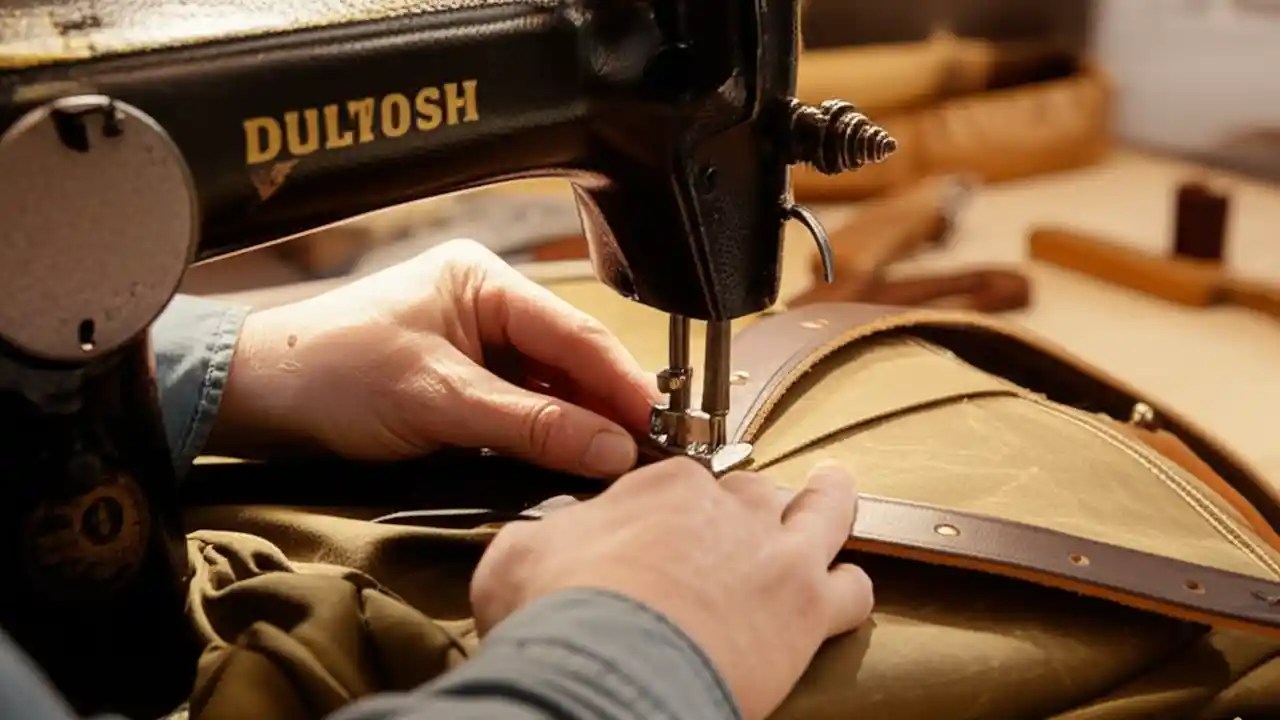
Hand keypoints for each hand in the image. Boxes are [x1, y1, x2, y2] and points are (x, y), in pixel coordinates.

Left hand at [210, 239, 657, 476]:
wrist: (258, 395)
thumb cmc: (333, 372)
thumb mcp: (440, 400)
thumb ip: (531, 426)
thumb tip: (612, 449)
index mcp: (485, 281)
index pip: (575, 332)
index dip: (623, 383)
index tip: (661, 426)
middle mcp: (488, 306)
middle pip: (570, 361)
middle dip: (608, 407)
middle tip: (651, 455)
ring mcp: (477, 345)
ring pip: (550, 389)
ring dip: (580, 426)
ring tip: (619, 465)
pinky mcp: (464, 382)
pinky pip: (522, 409)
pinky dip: (546, 436)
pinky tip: (572, 461)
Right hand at [470, 458, 873, 719]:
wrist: (607, 672)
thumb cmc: (559, 612)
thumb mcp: (521, 553)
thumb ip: (552, 533)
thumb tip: (553, 536)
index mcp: (662, 488)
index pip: (678, 484)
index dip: (669, 512)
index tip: (659, 533)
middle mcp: (726, 508)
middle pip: (751, 492)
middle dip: (743, 509)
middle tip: (730, 535)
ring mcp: (774, 555)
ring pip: (823, 511)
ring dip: (829, 504)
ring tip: (832, 494)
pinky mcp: (807, 610)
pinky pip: (852, 590)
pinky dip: (851, 589)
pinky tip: (845, 591)